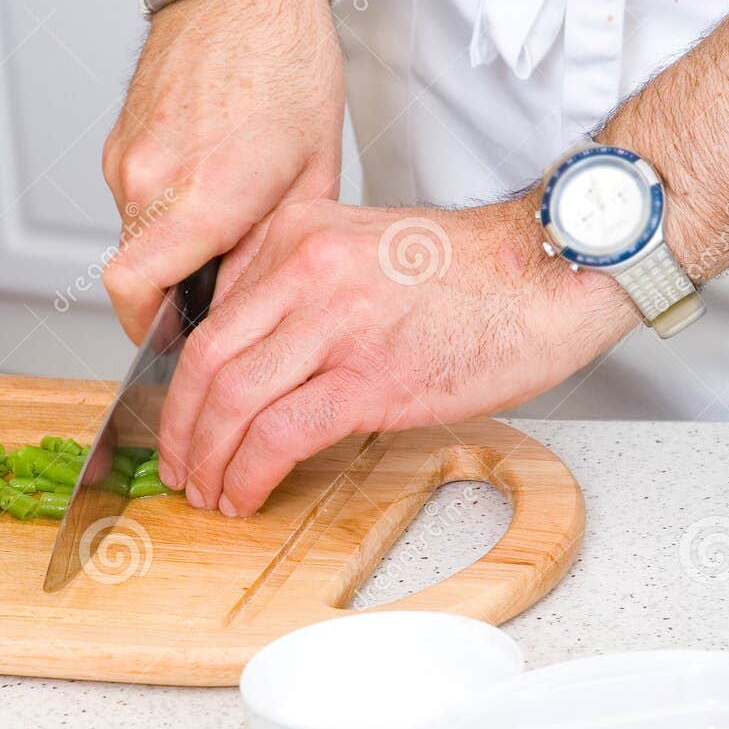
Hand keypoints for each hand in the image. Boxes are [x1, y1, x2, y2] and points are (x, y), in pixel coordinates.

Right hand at [101, 0, 343, 342]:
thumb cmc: (285, 63)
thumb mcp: (311, 175)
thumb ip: (270, 253)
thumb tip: (244, 302)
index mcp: (202, 196)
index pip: (133, 294)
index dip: (150, 329)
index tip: (176, 336)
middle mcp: (150, 179)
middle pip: (133, 273)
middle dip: (170, 290)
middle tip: (217, 281)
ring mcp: (127, 157)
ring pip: (135, 235)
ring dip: (171, 244)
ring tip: (226, 213)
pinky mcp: (120, 139)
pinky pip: (134, 197)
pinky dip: (165, 205)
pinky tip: (208, 175)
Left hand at [157, 196, 634, 512]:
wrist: (548, 274)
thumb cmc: (474, 275)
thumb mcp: (366, 251)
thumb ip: (305, 289)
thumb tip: (262, 358)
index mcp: (298, 234)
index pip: (211, 314)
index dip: (185, 382)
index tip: (186, 418)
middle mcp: (305, 268)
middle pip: (205, 360)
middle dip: (181, 428)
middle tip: (180, 465)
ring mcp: (335, 322)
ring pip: (232, 399)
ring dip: (208, 459)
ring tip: (209, 491)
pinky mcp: (369, 377)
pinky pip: (279, 433)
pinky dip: (250, 473)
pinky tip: (247, 494)